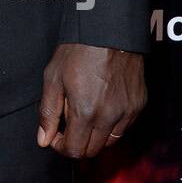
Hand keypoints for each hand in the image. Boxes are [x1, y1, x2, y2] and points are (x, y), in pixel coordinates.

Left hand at [37, 43, 145, 158]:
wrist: (109, 31)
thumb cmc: (77, 51)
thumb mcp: (53, 78)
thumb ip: (48, 112)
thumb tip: (43, 140)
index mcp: (85, 111)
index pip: (74, 150)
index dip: (61, 147)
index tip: (55, 135)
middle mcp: (109, 117)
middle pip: (92, 151)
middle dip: (76, 144)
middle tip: (67, 126)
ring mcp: (127, 112)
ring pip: (109, 142)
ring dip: (94, 137)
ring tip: (84, 115)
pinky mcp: (138, 105)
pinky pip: (124, 128)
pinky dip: (111, 126)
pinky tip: (101, 108)